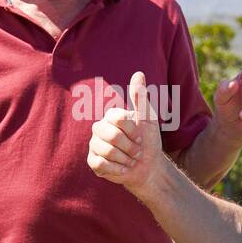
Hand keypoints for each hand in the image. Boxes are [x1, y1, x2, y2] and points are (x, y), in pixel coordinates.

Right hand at [87, 70, 167, 196]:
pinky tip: (124, 169)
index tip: (141, 137)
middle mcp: (99, 128)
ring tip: (131, 160)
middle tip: (137, 152)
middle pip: (112, 136)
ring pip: (106, 151)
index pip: (118, 118)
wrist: (148, 167)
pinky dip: (118, 169)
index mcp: (111, 116)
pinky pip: (101, 164)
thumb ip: (140, 98)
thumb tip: (139, 73)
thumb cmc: (148, 141)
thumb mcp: (148, 119)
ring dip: (125, 159)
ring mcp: (94, 144)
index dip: (133, 130)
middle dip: (130, 147)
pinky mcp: (93, 161)